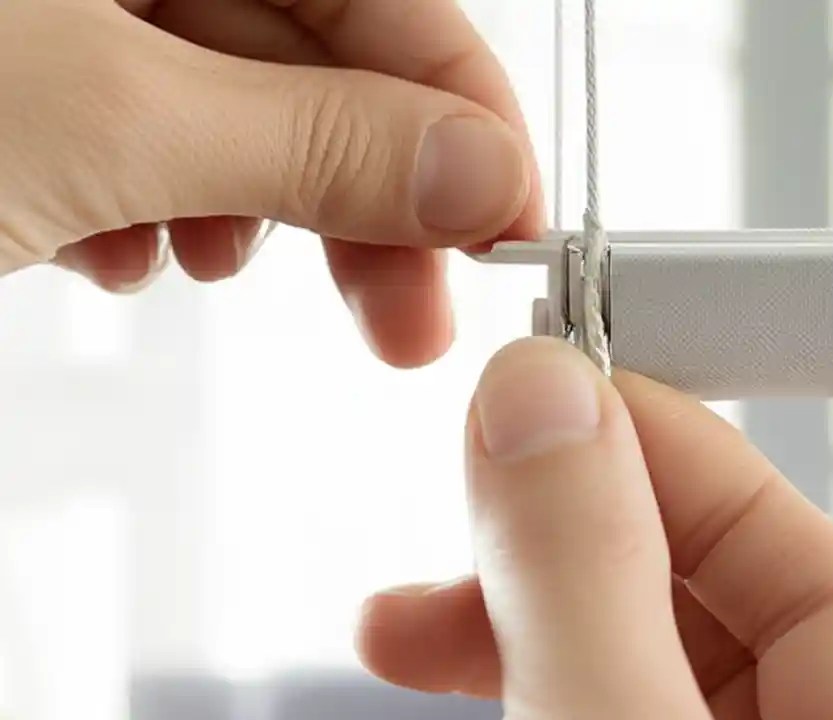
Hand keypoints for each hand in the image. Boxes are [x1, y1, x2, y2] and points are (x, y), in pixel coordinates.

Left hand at [0, 0, 541, 366]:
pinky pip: (149, 151)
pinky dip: (163, 218)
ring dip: (258, 213)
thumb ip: (309, 140)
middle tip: (415, 306)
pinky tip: (130, 255)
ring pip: (233, 118)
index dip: (461, 99)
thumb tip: (476, 173)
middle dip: (362, 192)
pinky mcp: (34, 112)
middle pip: (312, 64)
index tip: (508, 217)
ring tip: (220, 270)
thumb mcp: (105, 121)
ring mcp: (67, 34)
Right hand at [357, 338, 832, 718]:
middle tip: (467, 502)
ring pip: (638, 668)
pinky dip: (521, 679)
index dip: (682, 460)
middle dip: (571, 544)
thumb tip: (543, 399)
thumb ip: (588, 581)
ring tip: (404, 620)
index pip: (818, 567)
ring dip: (519, 618)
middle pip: (716, 613)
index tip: (558, 398)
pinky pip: (599, 711)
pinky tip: (443, 663)